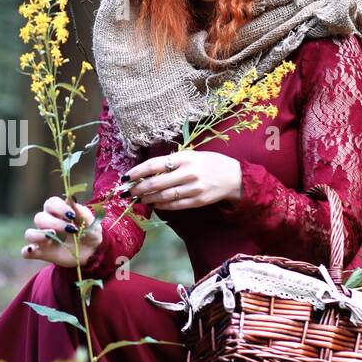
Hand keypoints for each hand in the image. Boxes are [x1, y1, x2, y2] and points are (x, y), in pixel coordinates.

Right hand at [22, 194, 100, 267]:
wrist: (92, 251)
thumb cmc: (89, 231)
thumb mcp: (90, 222)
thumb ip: (80, 211)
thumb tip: (70, 198)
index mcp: (57, 211)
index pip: (50, 203)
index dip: (59, 208)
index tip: (72, 215)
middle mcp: (46, 223)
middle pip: (39, 218)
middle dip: (54, 223)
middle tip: (70, 230)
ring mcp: (42, 238)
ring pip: (29, 234)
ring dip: (38, 235)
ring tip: (51, 236)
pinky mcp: (41, 252)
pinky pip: (26, 252)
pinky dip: (27, 251)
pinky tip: (33, 250)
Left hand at [121, 150, 241, 209]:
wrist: (235, 177)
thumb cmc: (210, 163)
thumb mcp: (192, 155)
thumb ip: (172, 162)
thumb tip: (147, 172)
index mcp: (185, 158)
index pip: (154, 165)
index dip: (137, 172)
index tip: (126, 177)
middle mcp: (188, 172)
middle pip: (156, 183)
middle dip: (138, 189)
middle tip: (128, 192)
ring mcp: (194, 188)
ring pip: (163, 196)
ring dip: (148, 198)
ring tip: (139, 199)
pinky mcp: (198, 201)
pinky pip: (175, 205)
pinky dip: (161, 205)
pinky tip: (155, 204)